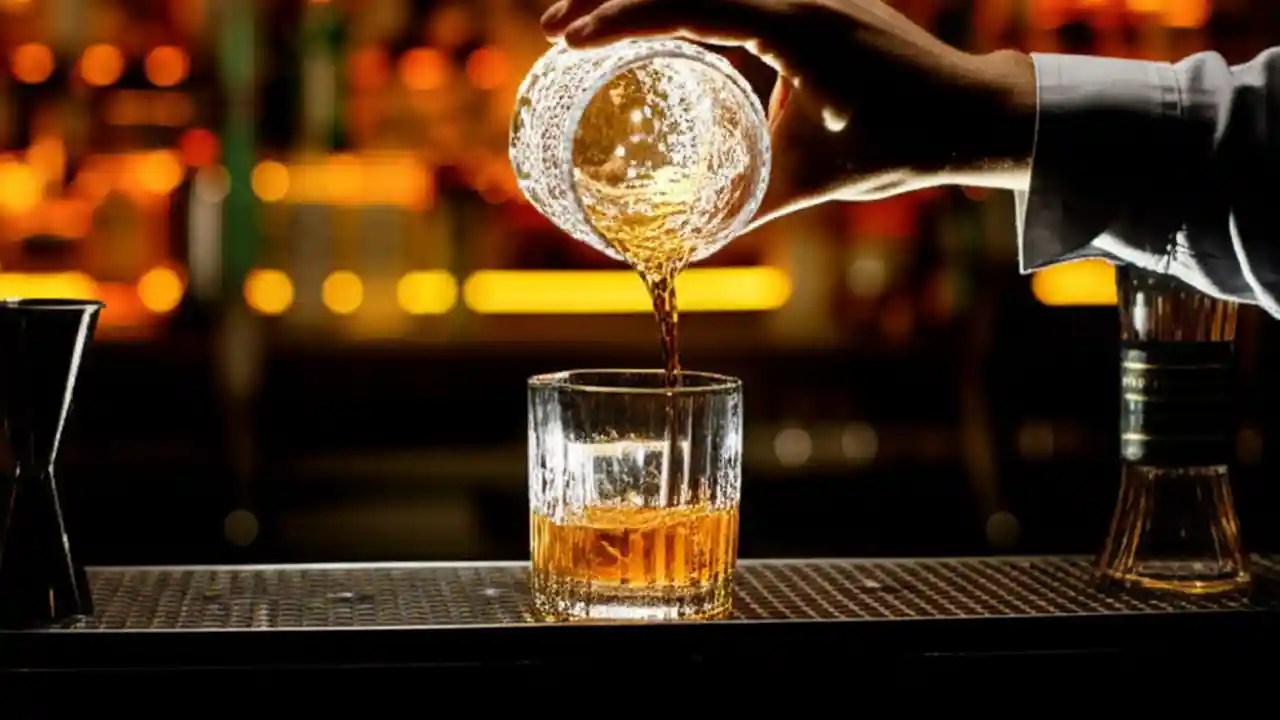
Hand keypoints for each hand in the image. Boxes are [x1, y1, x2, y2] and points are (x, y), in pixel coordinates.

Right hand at [542, 0, 1036, 229]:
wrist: (976, 111)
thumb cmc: (904, 145)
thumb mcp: (814, 180)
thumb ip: (745, 209)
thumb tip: (683, 249)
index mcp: (798, 25)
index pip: (690, 4)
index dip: (620, 18)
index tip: (567, 40)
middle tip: (555, 29)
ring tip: (589, 19)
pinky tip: (654, 20)